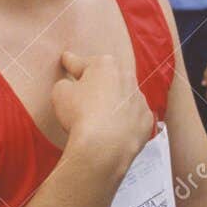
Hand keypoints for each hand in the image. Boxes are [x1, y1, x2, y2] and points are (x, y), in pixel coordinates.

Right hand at [52, 49, 153, 173]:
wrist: (103, 147)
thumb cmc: (80, 115)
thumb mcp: (60, 93)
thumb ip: (66, 83)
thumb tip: (70, 86)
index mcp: (105, 65)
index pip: (82, 63)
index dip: (71, 63)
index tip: (66, 59)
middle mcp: (127, 77)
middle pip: (107, 78)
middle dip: (96, 84)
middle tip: (82, 96)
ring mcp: (139, 99)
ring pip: (123, 97)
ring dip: (112, 103)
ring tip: (98, 119)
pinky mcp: (146, 120)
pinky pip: (133, 117)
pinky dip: (124, 121)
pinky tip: (113, 130)